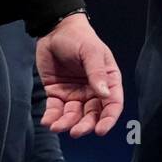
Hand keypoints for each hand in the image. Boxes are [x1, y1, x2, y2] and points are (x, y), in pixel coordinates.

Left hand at [36, 13, 123, 136]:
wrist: (55, 30)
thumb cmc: (79, 38)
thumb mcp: (91, 52)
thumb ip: (97, 73)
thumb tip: (104, 94)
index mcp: (108, 81)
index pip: (113, 104)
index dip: (108, 119)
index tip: (101, 130)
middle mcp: (93, 91)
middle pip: (93, 114)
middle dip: (85, 125)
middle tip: (75, 132)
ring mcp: (75, 94)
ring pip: (73, 115)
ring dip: (66, 123)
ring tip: (56, 127)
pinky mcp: (57, 93)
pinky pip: (56, 109)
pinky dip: (52, 117)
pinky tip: (48, 122)